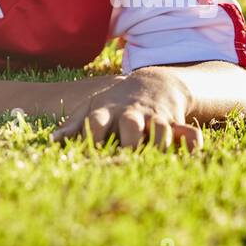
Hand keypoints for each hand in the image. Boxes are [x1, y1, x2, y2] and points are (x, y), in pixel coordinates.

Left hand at [51, 67, 202, 150]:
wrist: (154, 83)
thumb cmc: (116, 103)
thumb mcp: (94, 108)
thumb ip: (75, 125)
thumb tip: (53, 142)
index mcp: (108, 112)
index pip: (97, 122)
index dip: (92, 135)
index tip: (88, 153)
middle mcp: (132, 115)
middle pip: (131, 125)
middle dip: (130, 141)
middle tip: (126, 159)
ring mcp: (155, 118)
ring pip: (161, 130)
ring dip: (159, 144)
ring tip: (155, 161)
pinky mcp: (176, 124)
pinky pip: (189, 133)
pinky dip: (192, 143)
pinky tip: (190, 154)